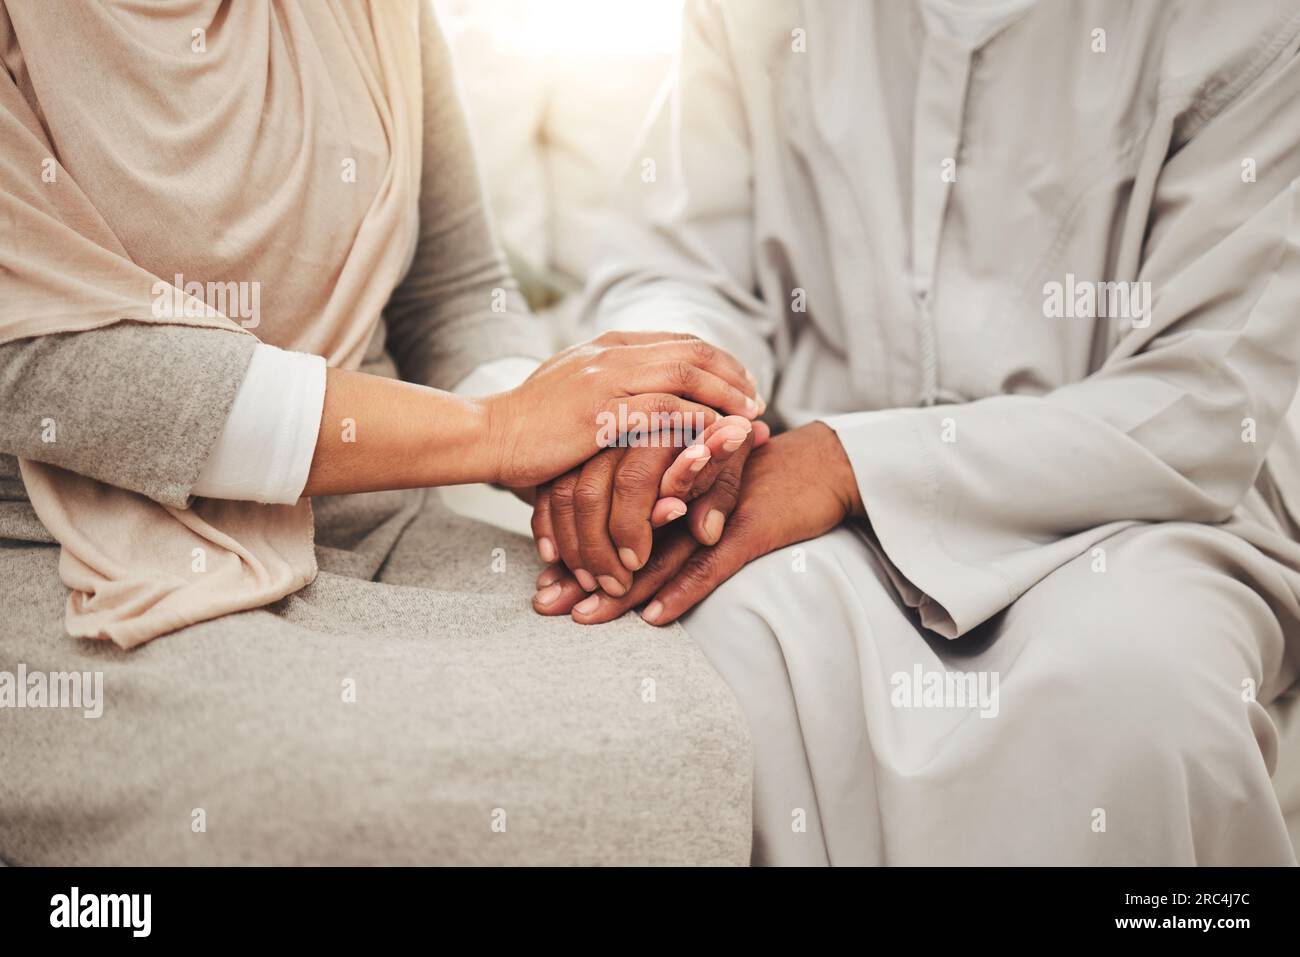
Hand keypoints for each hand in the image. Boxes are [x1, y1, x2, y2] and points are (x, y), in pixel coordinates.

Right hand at [484, 331, 761, 488]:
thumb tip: (637, 398)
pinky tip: (717, 435)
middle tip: (758, 401)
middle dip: (733, 375)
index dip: (719, 361)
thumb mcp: (572, 390)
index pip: (680, 341)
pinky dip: (699, 420)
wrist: (488, 435)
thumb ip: (607, 385)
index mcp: (608, 345)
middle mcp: (613, 353)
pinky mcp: (603, 412)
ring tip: (749, 419)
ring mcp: (608, 379)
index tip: (741, 384)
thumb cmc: (528, 424)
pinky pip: (667, 409)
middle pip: (693, 351)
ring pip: (687, 375)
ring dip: (726, 396)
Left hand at [530, 422, 862, 624]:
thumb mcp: (689, 481)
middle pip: (615, 517)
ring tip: (581, 615)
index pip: (596, 491)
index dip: (565, 532)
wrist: (820, 466)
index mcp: (658, 455)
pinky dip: (681, 591)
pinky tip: (655, 617)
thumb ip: (645, 501)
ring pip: (656, 546)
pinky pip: (709, 563)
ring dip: (619, 587)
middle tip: (544, 602)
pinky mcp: (750, 526)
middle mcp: (679, 471)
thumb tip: (590, 543)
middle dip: (578, 565)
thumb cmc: (747, 475)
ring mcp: (715, 501)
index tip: (542, 572)